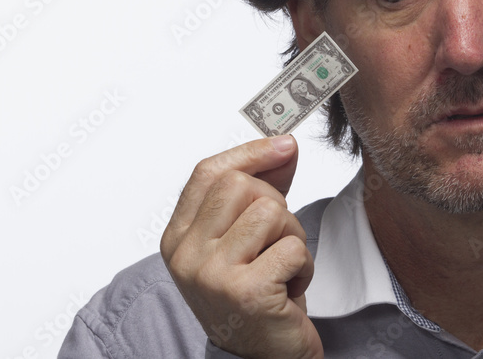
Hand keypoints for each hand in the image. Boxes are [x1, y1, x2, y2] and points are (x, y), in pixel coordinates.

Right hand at [160, 135, 322, 358]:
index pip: (208, 172)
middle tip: (276, 244)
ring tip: (281, 269)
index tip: (284, 146)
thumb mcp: (249, 237)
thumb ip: (261, 189)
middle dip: (276, 206)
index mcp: (178, 238)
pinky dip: (303, 267)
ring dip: (292, 239)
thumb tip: (284, 145)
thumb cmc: (257, 293)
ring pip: (271, 213)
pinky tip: (289, 290)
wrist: (262, 358)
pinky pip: (293, 248)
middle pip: (242, 186)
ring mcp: (211, 274)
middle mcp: (186, 255)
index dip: (251, 152)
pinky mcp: (245, 292)